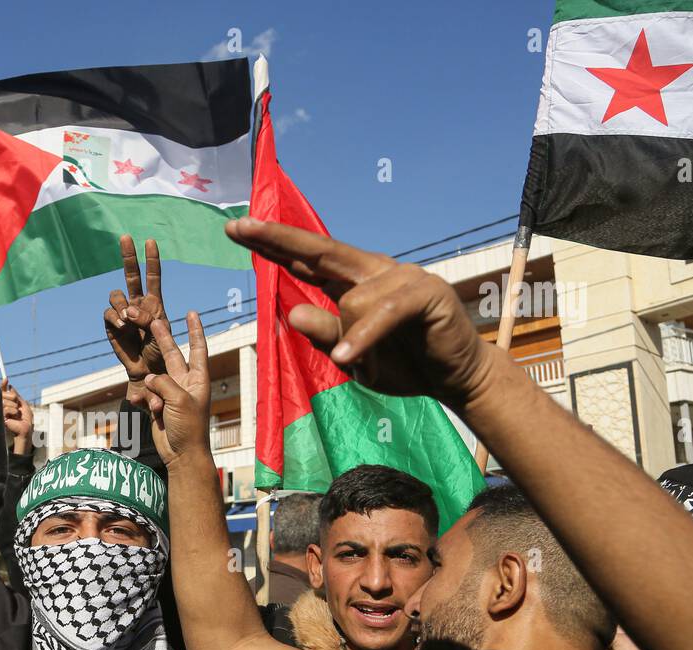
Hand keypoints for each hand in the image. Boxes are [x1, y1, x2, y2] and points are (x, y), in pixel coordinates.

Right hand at [2, 378, 34, 454]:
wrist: (25, 430)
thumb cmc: (25, 420)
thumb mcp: (22, 405)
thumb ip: (16, 396)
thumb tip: (10, 386)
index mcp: (5, 403)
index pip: (1, 392)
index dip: (2, 385)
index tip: (6, 379)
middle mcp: (0, 406)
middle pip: (2, 394)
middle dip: (12, 397)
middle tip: (17, 404)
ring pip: (3, 400)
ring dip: (14, 406)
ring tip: (17, 414)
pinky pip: (5, 408)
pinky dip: (13, 411)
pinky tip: (14, 416)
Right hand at [104, 235, 167, 403]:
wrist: (148, 374)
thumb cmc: (160, 356)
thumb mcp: (162, 335)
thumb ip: (149, 319)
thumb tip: (130, 310)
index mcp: (154, 304)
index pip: (153, 276)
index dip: (151, 259)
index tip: (150, 241)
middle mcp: (137, 305)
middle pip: (131, 275)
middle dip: (128, 256)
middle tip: (126, 237)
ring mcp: (123, 315)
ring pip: (117, 295)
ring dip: (122, 304)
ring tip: (129, 320)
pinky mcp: (111, 326)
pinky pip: (109, 314)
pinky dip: (115, 317)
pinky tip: (122, 326)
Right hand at [141, 312, 209, 465]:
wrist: (181, 454)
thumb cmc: (189, 428)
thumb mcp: (179, 401)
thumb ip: (163, 384)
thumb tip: (148, 378)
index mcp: (198, 379)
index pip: (198, 349)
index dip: (195, 330)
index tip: (192, 313)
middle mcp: (185, 383)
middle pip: (173, 355)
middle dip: (164, 339)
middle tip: (155, 321)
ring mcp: (170, 394)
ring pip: (154, 379)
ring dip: (151, 390)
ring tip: (156, 407)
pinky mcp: (158, 405)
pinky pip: (146, 394)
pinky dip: (143, 399)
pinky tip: (142, 407)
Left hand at [225, 218, 495, 410]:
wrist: (456, 379)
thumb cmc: (404, 364)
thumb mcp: (351, 356)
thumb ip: (323, 334)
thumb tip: (290, 311)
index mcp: (356, 281)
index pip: (308, 258)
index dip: (274, 243)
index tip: (237, 229)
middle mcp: (376, 270)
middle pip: (320, 251)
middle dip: (278, 239)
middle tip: (239, 227)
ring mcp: (403, 276)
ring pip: (350, 302)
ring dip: (354, 339)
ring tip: (375, 359)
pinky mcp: (426, 292)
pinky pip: (382, 314)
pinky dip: (362, 338)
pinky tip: (348, 356)